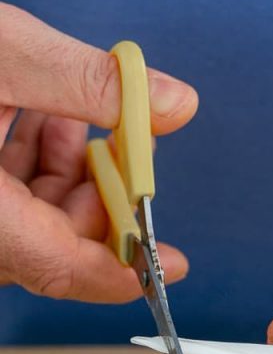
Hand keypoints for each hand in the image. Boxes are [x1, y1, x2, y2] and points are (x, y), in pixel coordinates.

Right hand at [0, 3, 197, 301]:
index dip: (124, 270)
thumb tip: (175, 105)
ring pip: (36, 221)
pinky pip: (10, 203)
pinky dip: (37, 164)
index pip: (61, 265)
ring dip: (70, 171)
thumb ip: (90, 83)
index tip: (170, 264)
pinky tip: (44, 118)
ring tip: (70, 114)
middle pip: (58, 241)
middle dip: (103, 194)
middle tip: (124, 141)